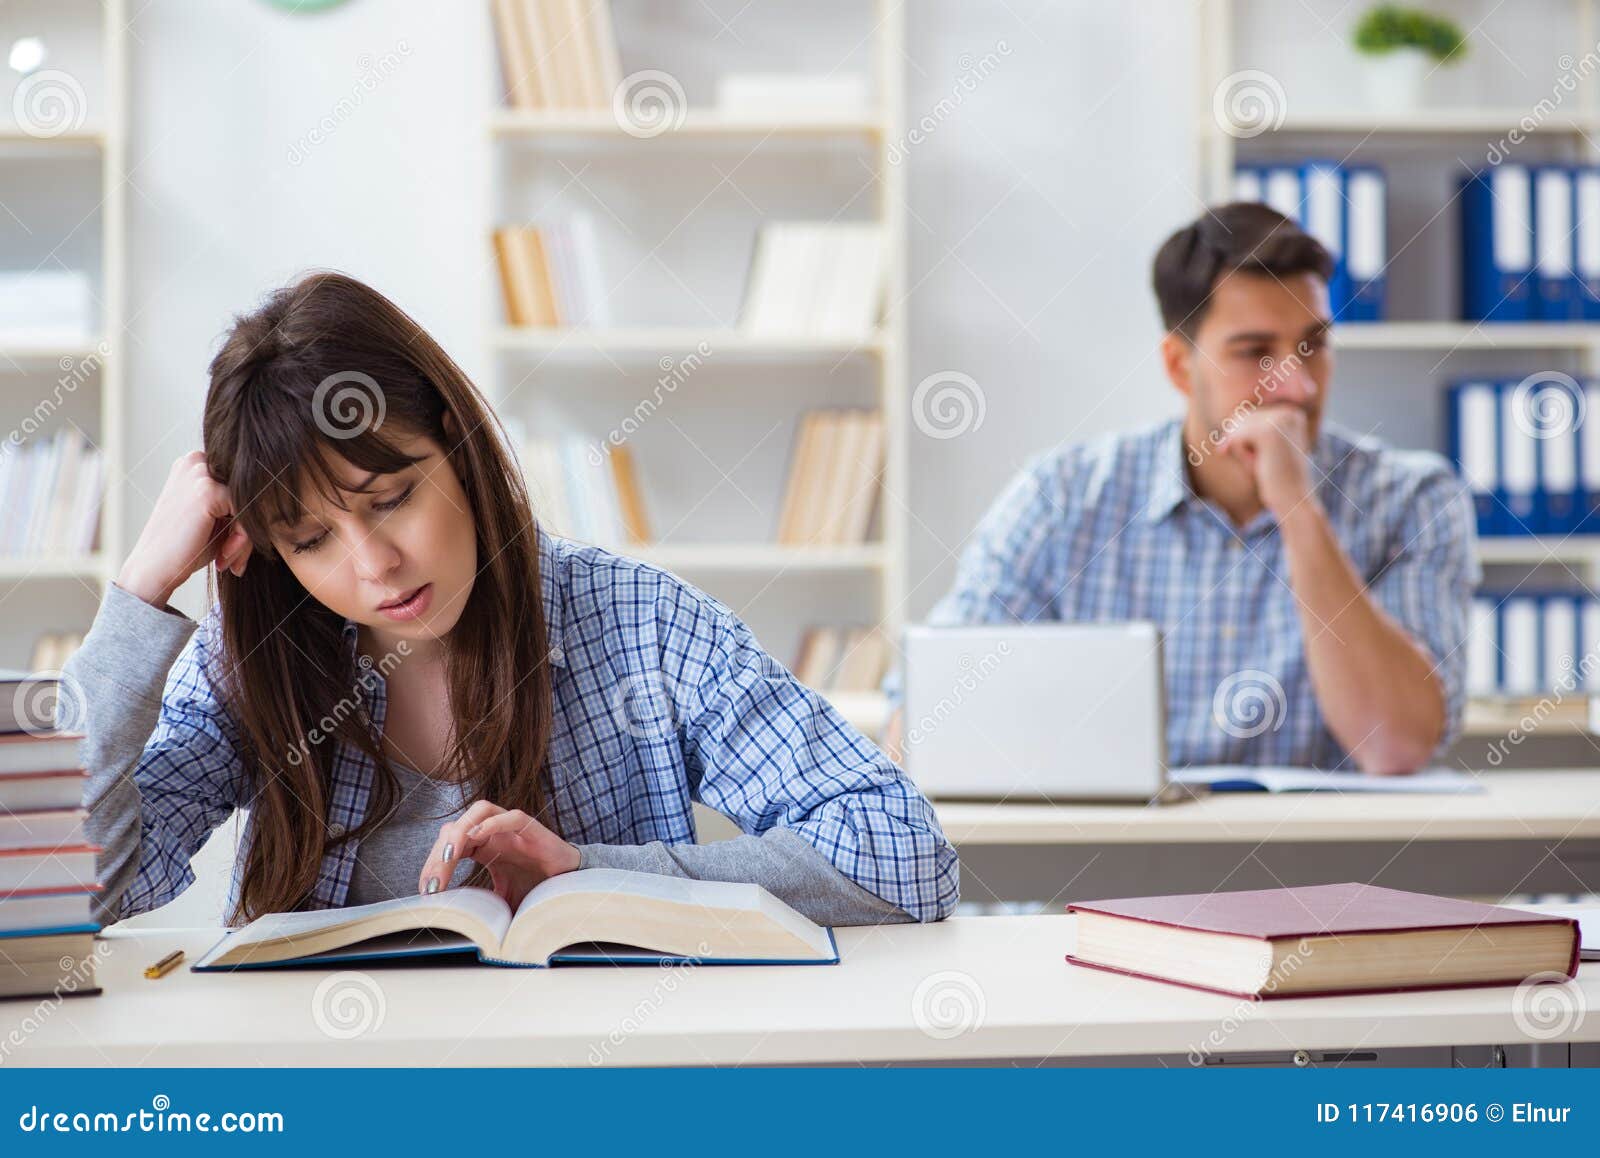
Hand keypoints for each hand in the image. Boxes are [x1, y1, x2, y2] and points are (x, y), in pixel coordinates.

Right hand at [116, 451, 250, 606]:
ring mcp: (200, 473)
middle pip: (249, 490)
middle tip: (236, 557)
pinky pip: (248, 512)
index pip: (244, 482)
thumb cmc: (186, 547)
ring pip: (252, 501)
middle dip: (249, 526)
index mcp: (196, 462)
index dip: (247, 515)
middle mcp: (196, 460)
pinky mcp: (207, 490)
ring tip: (230, 558)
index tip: (238, 545)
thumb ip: (240, 504)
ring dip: (248, 536)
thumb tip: (282, 495)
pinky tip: (225, 555)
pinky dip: (244, 538)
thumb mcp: (217, 520)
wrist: (154, 570)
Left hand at [420, 799, 579, 908]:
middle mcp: (493, 832)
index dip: (433, 863)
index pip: (448, 844)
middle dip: (440, 853)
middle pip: (457, 827)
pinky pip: (511, 817)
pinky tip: (476, 838)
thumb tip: (456, 929)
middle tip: (432, 883)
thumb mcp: (499, 901)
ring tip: (448, 857)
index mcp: (482, 846)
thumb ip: (479, 906)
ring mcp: (512, 828)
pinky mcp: (532, 829)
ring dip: (460, 831)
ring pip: (479, 811)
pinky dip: (492, 823)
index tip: (426, 890)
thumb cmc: (534, 890)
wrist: (568, 886)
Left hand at [1217, 406, 1315, 517]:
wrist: (1294, 499)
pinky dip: (1241, 455)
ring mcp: (1280, 420)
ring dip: (1242, 451)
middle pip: (1239, 418)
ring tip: (1264, 463)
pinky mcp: (1269, 432)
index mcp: (1290, 413)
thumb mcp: (1261, 449)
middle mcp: (1288, 412)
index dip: (1242, 437)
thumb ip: (1248, 431)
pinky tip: (1258, 465)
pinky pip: (1235, 438)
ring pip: (1236, 428)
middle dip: (1241, 444)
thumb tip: (1229, 421)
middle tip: (1263, 462)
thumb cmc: (1276, 479)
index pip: (1247, 415)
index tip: (1261, 456)